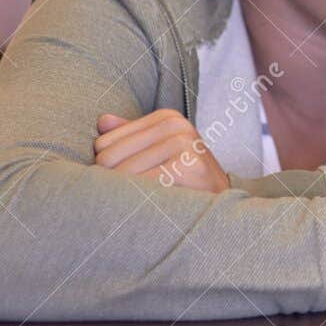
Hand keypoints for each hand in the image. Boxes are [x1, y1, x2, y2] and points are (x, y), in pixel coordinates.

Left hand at [94, 111, 230, 193]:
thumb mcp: (160, 151)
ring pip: (121, 173)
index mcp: (166, 118)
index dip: (106, 168)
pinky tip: (148, 206)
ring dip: (124, 193)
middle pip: (108, 157)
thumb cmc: (185, 179)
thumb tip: (103, 121)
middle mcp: (176, 125)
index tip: (124, 180)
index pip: (103, 143)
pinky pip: (140, 185)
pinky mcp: (188, 166)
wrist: (222, 205)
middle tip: (128, 195)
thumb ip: (131, 135)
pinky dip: (136, 200)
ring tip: (139, 202)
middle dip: (111, 181)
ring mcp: (183, 144)